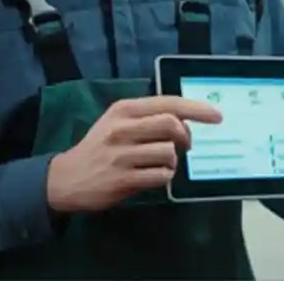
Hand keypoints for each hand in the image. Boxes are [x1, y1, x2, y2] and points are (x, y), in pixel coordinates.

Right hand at [45, 96, 221, 213]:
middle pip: (171, 124)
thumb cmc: (99, 147)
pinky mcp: (123, 179)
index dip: (196, 109)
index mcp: (123, 110)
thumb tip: (185, 118)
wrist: (66, 178)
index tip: (216, 115)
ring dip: (174, 160)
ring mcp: (122, 155)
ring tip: (162, 163)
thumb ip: (147, 116)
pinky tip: (155, 176)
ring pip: (169, 152)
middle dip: (186, 136)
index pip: (168, 103)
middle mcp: (122, 129)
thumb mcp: (117, 122)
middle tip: (185, 145)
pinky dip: (165, 177)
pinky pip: (162, 176)